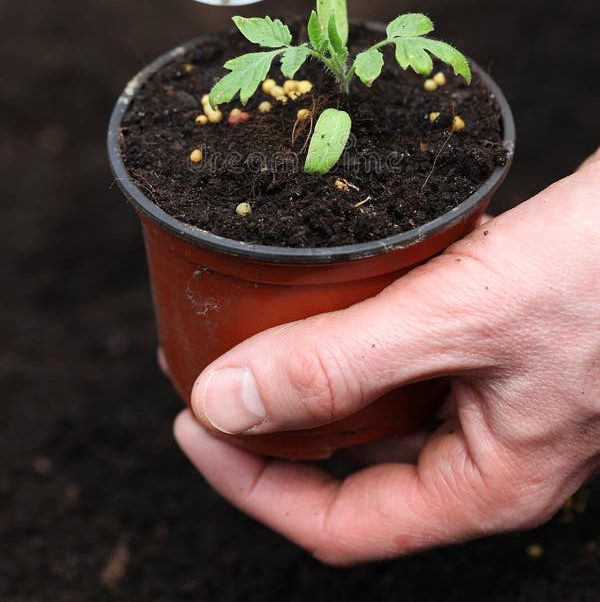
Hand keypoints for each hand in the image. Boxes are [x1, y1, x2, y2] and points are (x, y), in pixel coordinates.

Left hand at [173, 151, 599, 564]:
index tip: (194, 423)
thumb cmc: (598, 271)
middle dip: (272, 424)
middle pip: (352, 465)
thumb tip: (225, 402)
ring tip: (253, 326)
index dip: (252, 486)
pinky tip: (330, 290)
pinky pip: (406, 354)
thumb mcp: (460, 319)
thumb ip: (341, 364)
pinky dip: (359, 329)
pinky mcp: (493, 342)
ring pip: (377, 404)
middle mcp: (487, 451)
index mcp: (487, 484)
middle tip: (208, 370)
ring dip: (312, 371)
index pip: (341, 524)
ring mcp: (492, 396)